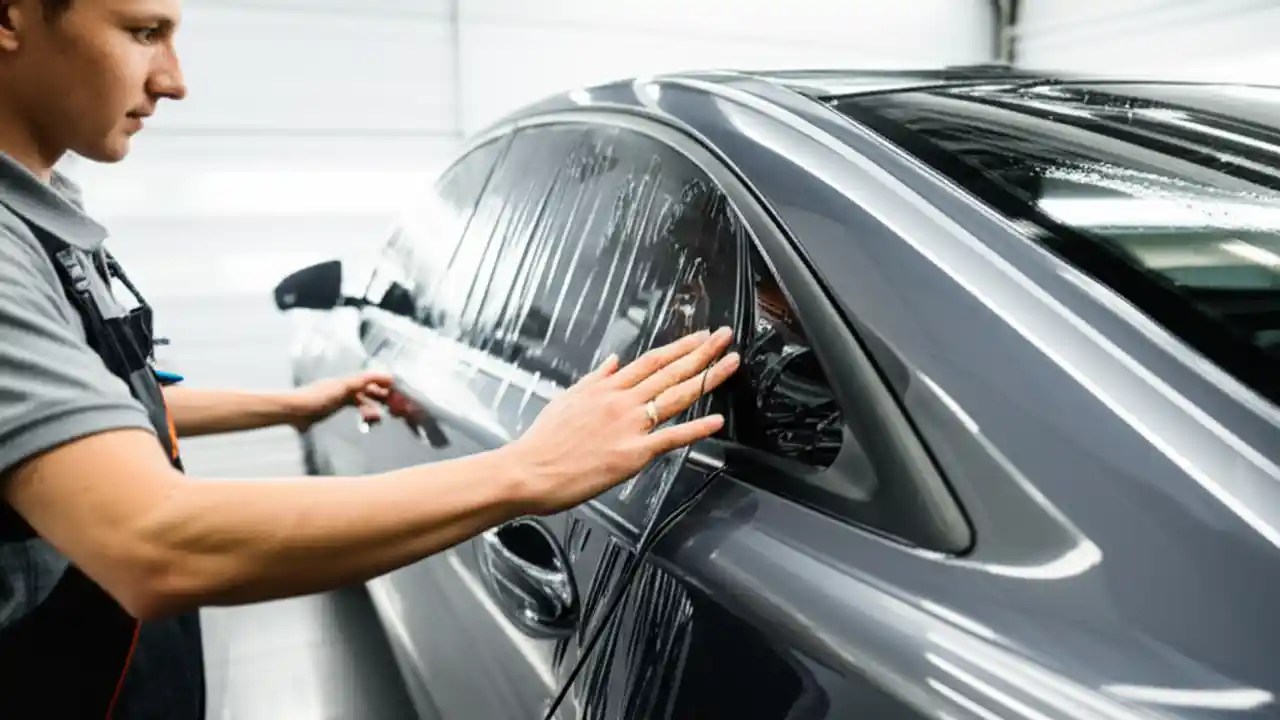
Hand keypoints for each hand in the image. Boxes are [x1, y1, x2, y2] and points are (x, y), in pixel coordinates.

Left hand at [291, 371, 396, 431]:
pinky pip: (352, 411)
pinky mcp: (331, 412)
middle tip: (394, 407)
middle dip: (381, 397)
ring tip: (378, 419)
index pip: (370, 379)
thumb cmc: (317, 398)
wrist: (293, 411)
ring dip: (372, 409)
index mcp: (347, 382)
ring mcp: (337, 399)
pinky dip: (361, 415)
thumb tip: (387, 374)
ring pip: (361, 402)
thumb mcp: (343, 387)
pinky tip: (365, 422)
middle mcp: (343, 388)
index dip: (383, 383)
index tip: (397, 390)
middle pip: (367, 390)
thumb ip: (364, 380)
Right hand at [506, 327, 739, 514]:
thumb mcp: (567, 398)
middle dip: (702, 353)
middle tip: (725, 338)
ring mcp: (629, 426)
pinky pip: (671, 438)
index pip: (651, 361)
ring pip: (676, 396)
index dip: (679, 347)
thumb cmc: (543, 441)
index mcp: (606, 388)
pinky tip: (716, 421)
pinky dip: (696, 428)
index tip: (699, 338)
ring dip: (707, 378)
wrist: (528, 470)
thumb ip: (595, 379)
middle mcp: (622, 401)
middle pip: (670, 371)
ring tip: (730, 364)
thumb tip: (614, 361)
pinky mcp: (633, 453)